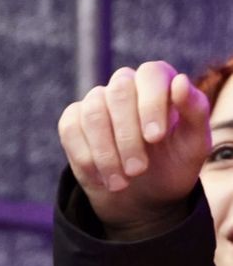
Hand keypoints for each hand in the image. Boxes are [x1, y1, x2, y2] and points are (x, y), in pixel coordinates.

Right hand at [57, 62, 210, 238]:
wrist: (145, 192)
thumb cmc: (175, 161)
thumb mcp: (195, 143)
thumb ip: (195, 111)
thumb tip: (181, 81)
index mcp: (158, 82)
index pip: (150, 74)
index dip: (151, 104)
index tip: (155, 137)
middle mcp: (125, 84)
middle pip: (117, 93)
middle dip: (127, 136)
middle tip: (138, 170)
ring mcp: (95, 101)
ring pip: (93, 114)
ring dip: (106, 153)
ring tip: (121, 182)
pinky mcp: (72, 120)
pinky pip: (71, 130)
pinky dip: (86, 158)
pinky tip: (102, 178)